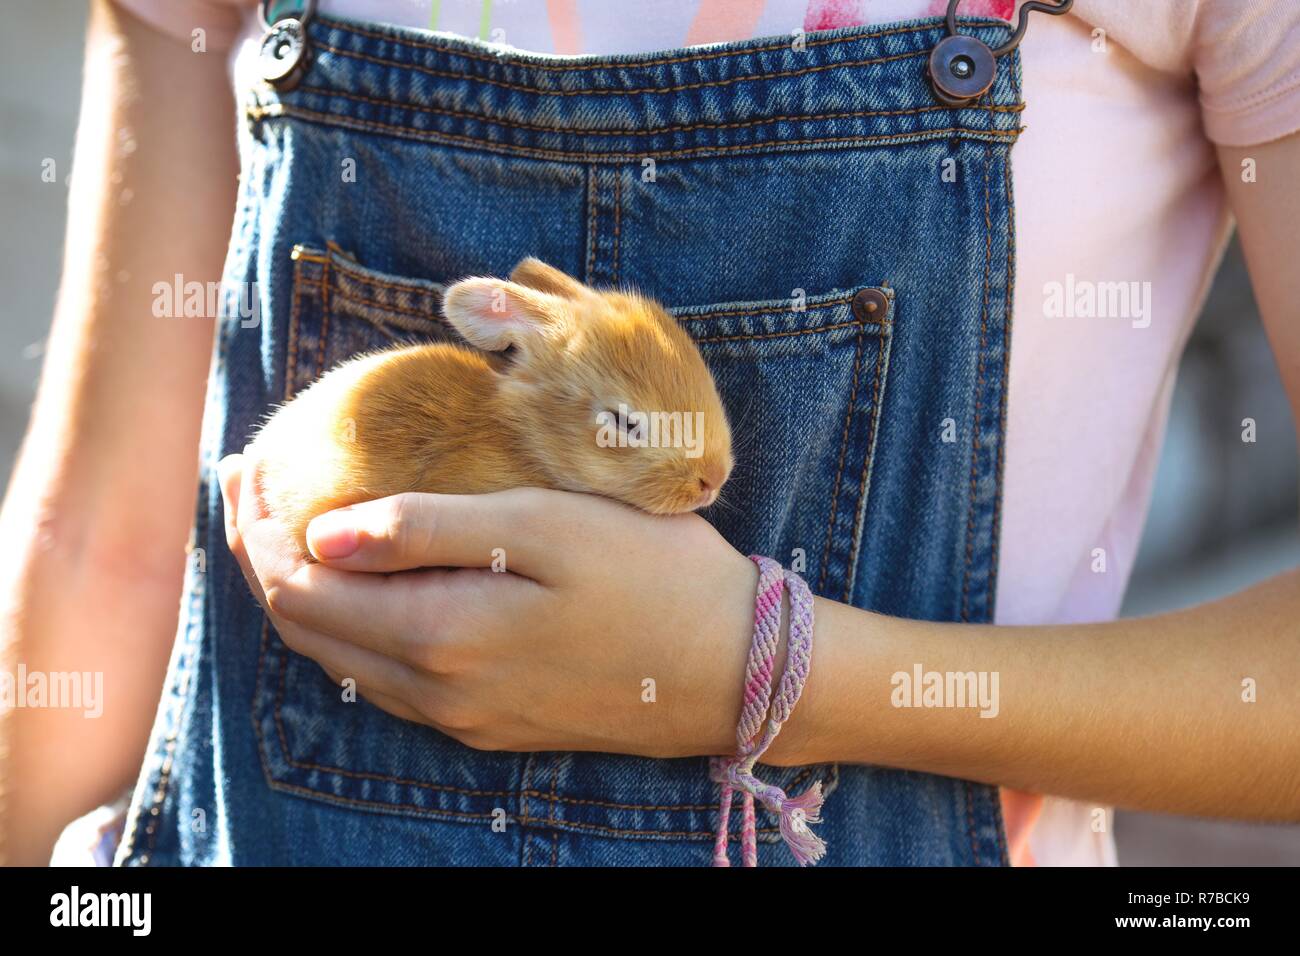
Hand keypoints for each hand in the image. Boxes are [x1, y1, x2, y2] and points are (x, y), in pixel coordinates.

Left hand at [217, 453, 758, 758]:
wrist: (734, 668)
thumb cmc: (652, 577)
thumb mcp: (545, 526)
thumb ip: (428, 530)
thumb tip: (321, 533)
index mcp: (439, 639)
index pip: (299, 588)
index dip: (255, 525)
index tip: (244, 464)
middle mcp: (435, 693)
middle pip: (306, 630)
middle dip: (263, 556)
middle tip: (252, 485)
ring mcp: (462, 717)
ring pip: (343, 660)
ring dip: (304, 595)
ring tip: (291, 529)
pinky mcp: (490, 723)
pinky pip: (388, 680)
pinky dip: (352, 628)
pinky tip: (366, 586)